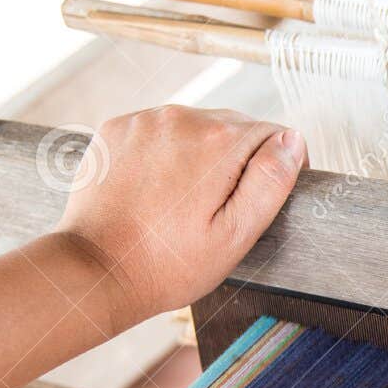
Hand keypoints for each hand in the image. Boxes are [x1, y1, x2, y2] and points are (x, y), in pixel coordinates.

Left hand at [54, 106, 305, 330]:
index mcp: (218, 141)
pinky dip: (165, 152)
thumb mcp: (236, 234)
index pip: (273, 133)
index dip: (276, 166)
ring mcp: (145, 120)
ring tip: (184, 202)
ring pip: (195, 127)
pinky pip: (159, 130)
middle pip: (233, 127)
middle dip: (236, 161)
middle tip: (217, 210)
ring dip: (200, 155)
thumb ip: (271, 182)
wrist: (95, 269)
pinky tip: (156, 190)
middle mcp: (182, 118)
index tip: (258, 199)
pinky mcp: (118, 128)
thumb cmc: (167, 263)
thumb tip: (292, 140)